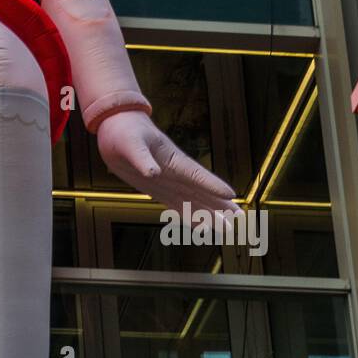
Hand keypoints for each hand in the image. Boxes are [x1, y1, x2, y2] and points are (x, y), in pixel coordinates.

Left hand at [96, 110, 236, 216]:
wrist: (116, 129)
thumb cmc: (125, 131)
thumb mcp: (130, 143)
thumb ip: (141, 158)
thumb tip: (153, 173)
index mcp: (173, 159)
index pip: (196, 174)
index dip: (212, 185)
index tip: (231, 195)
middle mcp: (176, 173)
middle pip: (202, 192)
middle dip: (220, 205)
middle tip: (240, 218)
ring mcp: (169, 182)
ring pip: (194, 202)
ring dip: (210, 214)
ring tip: (229, 228)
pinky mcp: (158, 189)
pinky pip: (178, 206)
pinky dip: (191, 217)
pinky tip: (203, 227)